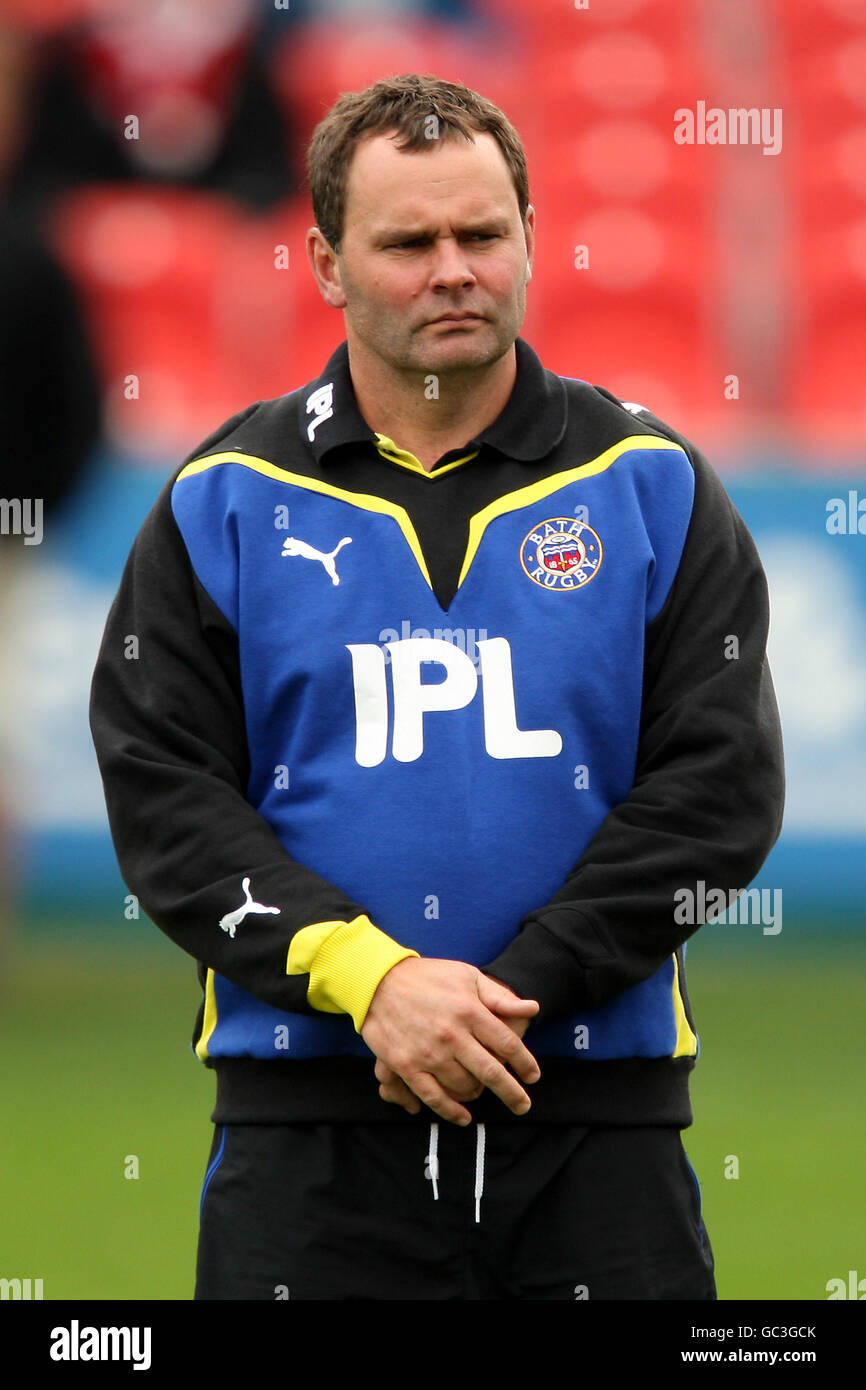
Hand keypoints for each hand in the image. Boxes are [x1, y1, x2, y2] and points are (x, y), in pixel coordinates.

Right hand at [362, 959, 539, 1124]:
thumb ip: (500, 997)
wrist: (379, 981)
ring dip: (478, 1094)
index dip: (525, 1063)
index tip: (533, 1076)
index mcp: (470, 1010)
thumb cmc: (428, 977)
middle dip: (512, 1093)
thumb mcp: (467, 977)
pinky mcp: (406, 1066)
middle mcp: (452, 1034)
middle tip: (523, 1105)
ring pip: (464, 1087)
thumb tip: (533, 1008)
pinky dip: (450, 1111)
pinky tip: (463, 1117)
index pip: (508, 1044)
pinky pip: (433, 1097)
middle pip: (491, 1072)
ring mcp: (428, 1053)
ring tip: (481, 1092)